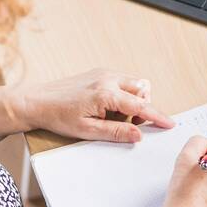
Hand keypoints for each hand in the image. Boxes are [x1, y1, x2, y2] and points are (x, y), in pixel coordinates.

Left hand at [6, 69, 173, 142]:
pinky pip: (122, 81)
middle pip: (142, 90)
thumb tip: (138, 134)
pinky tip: (108, 106)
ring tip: (115, 115)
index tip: (170, 123)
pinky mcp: (98, 72)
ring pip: (134, 83)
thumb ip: (116, 132)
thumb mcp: (88, 131)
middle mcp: (107, 79)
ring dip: (133, 99)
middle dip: (142, 107)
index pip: (141, 106)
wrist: (36, 102)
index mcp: (106, 94)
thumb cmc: (58, 116)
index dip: (157, 116)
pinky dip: (122, 94)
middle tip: (128, 123)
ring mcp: (103, 73)